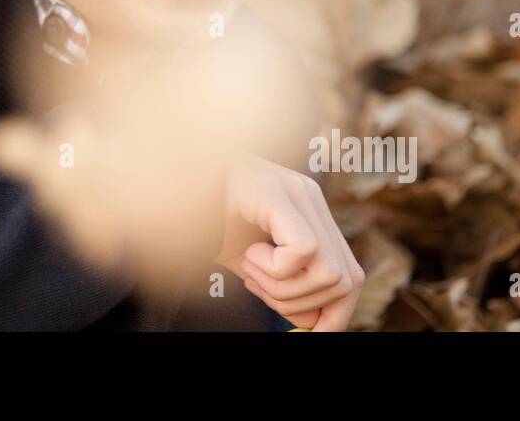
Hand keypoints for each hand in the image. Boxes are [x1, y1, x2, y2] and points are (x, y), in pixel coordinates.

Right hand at [215, 154, 364, 330]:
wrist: (169, 187)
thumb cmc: (205, 222)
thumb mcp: (252, 263)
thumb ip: (284, 286)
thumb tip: (314, 323)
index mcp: (309, 212)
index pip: (351, 275)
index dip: (336, 314)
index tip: (312, 332)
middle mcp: (310, 197)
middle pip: (347, 280)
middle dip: (304, 306)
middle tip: (258, 287)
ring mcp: (297, 191)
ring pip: (328, 272)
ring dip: (282, 287)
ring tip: (248, 266)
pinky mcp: (277, 192)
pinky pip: (304, 251)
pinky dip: (275, 269)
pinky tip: (248, 253)